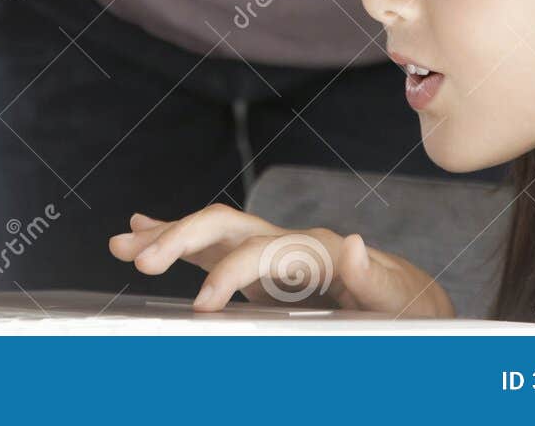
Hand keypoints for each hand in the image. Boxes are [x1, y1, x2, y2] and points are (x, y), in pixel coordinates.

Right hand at [109, 204, 453, 316]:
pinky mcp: (263, 265)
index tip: (201, 306)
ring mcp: (273, 250)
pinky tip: (144, 231)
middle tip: (140, 260)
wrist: (413, 303)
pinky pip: (214, 246)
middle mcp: (289, 241)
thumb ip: (376, 278)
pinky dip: (178, 236)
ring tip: (121, 242)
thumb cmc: (407, 309)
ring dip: (166, 234)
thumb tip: (356, 242)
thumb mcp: (400, 301)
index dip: (229, 277)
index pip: (259, 254)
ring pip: (211, 231)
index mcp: (317, 250)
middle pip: (226, 226)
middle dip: (181, 238)